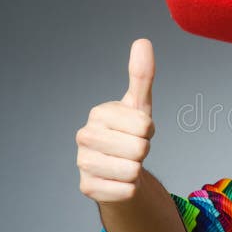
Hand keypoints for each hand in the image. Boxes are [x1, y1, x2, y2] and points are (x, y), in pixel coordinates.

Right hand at [76, 38, 155, 202]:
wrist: (118, 169)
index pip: (145, 126)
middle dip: (143, 151)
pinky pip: (126, 190)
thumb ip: (141, 75)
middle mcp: (84, 136)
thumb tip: (142, 41)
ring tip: (125, 163)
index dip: (148, 131)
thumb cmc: (129, 133)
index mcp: (98, 113)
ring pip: (132, 171)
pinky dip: (130, 188)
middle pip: (139, 149)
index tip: (137, 131)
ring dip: (137, 170)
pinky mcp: (87, 188)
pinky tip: (118, 181)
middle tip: (132, 149)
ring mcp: (83, 163)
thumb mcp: (140, 105)